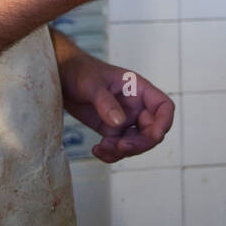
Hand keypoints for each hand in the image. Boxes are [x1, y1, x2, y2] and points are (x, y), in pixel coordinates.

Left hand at [57, 50, 174, 162]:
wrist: (61, 77)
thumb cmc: (80, 72)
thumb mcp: (92, 85)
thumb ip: (106, 103)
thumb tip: (119, 123)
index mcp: (138, 90)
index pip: (163, 106)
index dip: (164, 122)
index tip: (154, 135)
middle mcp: (136, 106)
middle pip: (151, 131)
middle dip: (139, 144)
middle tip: (119, 147)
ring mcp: (124, 119)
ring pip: (135, 143)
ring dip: (122, 151)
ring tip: (101, 148)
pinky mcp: (111, 130)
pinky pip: (118, 147)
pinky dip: (111, 154)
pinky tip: (97, 150)